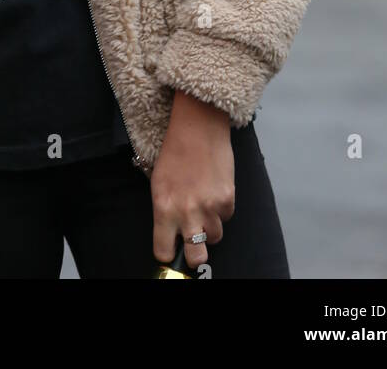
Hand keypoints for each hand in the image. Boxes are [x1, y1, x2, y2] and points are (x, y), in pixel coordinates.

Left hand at [150, 92, 234, 273]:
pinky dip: (221, 209)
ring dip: (209, 226)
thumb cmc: (174, 152)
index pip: (164, 252)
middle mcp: (187, 213)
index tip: (171, 248)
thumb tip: (171, 235)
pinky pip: (226, 217)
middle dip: (194, 254)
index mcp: (163, 209)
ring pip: (214, 236)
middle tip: (193, 243)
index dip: (168, 252)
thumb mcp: (158, 183)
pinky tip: (214, 190)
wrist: (198, 128)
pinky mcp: (228, 199)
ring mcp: (209, 208)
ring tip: (203, 204)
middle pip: (196, 257)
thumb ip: (164, 212)